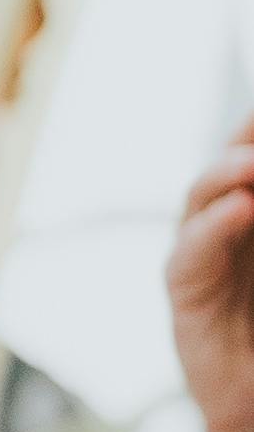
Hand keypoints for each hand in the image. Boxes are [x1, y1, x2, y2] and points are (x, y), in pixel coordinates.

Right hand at [168, 131, 253, 431]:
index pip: (251, 153)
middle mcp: (228, 224)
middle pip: (231, 160)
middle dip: (246, 137)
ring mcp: (202, 254)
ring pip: (202, 196)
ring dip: (228, 172)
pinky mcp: (185, 294)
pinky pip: (190, 254)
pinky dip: (213, 229)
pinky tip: (241, 209)